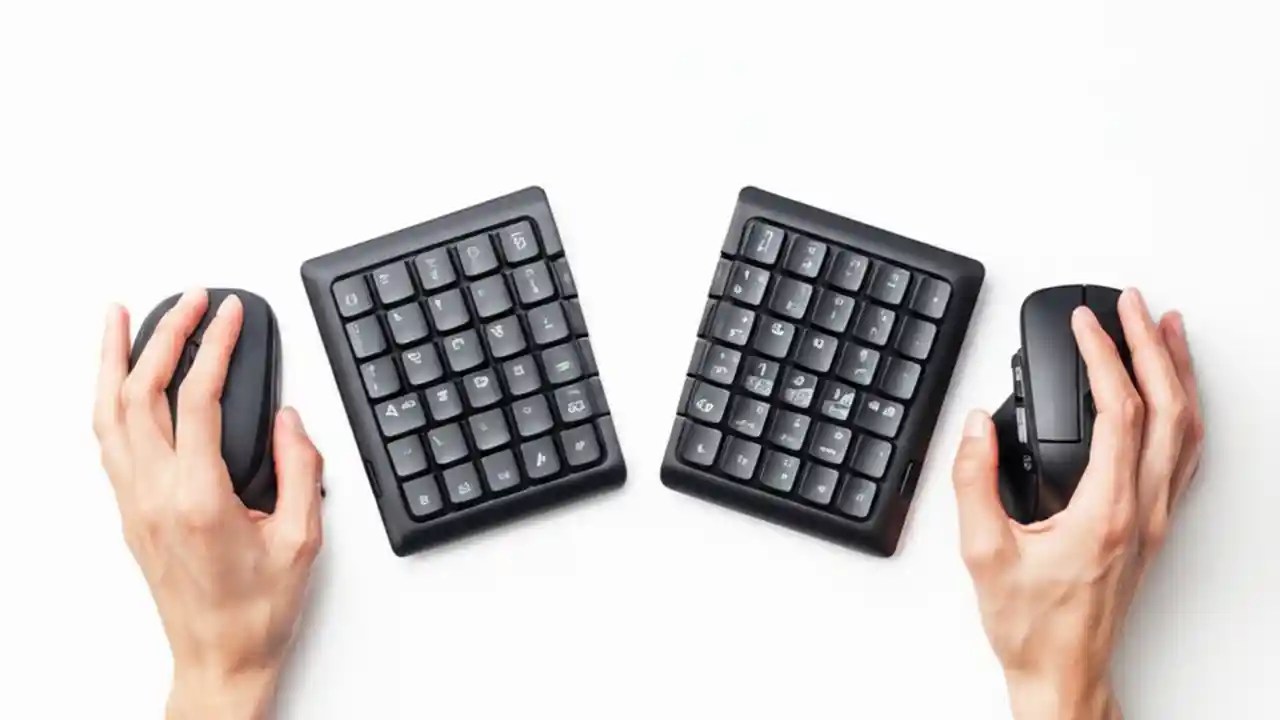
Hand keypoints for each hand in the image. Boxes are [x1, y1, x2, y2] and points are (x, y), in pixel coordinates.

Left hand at [93, 289, 324, 719]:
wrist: (220, 660)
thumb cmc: (257, 611)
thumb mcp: (301, 538)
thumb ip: (300, 469)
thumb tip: (289, 419)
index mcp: (198, 498)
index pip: (198, 399)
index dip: (214, 346)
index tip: (229, 314)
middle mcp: (154, 495)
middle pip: (141, 394)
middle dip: (163, 335)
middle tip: (188, 300)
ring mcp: (134, 503)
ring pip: (108, 413)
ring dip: (113, 359)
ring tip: (121, 317)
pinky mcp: (129, 513)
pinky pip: (108, 441)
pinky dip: (109, 398)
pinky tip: (117, 381)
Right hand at [952, 288, 1203, 719]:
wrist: (1064, 670)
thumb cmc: (1031, 624)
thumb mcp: (983, 551)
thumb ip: (973, 480)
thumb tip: (976, 424)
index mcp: (1106, 511)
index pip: (1119, 413)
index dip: (1103, 357)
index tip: (1083, 324)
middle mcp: (1143, 510)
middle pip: (1167, 409)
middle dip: (1151, 346)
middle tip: (1130, 304)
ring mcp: (1157, 518)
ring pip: (1188, 429)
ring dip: (1179, 372)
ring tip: (1165, 328)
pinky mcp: (1154, 526)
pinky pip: (1185, 455)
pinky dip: (1184, 410)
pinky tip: (1173, 393)